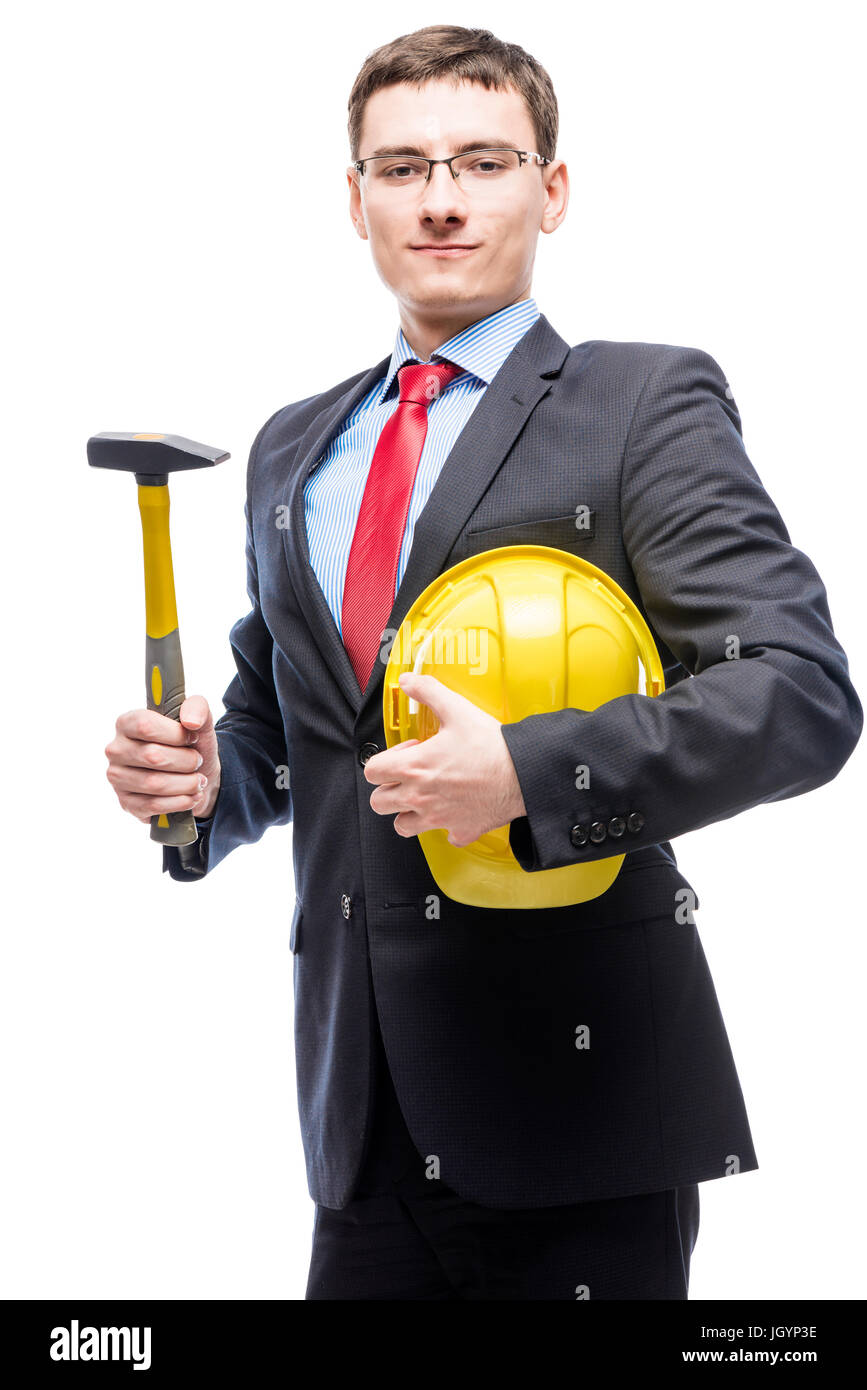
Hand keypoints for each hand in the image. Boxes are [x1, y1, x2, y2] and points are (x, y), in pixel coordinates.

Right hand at [105, 695, 221, 822]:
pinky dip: (180, 802)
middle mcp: (116, 750)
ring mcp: (118, 778)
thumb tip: (190, 721)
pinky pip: (153, 805)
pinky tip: (191, 796)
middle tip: (198, 762)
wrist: (196, 776)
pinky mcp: (126, 802)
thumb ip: (197, 708)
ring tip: (199, 780)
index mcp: (127, 723)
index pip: (145, 726)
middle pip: (153, 756)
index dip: (175, 734)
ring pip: (154, 784)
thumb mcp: (200, 722)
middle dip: (186, 761)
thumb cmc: (191, 746)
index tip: (192, 738)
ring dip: (186, 784)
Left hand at [364, 672, 525, 845]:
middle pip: (379, 802)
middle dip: (389, 787)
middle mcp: (420, 797)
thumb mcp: (457, 709)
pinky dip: (447, 825)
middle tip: (411, 774)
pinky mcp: (460, 830)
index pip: (372, 772)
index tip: (408, 752)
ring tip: (425, 796)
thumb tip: (408, 681)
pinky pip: (443, 835)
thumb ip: (428, 691)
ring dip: (408, 811)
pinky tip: (456, 809)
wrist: (524, 774)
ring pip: (401, 825)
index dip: (386, 759)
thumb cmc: (492, 746)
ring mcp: (438, 818)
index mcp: (414, 767)